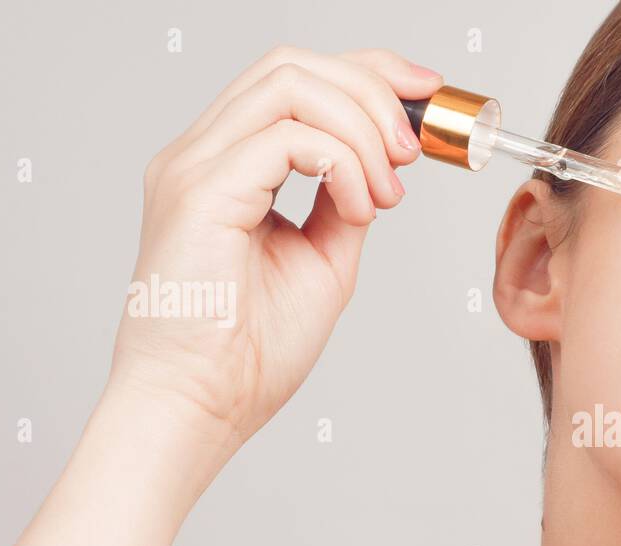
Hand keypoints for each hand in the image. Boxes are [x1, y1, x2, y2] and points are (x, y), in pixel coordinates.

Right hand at [108, 46, 442, 463]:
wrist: (202, 405)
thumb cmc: (248, 352)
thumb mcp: (323, 261)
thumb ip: (345, 206)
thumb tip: (380, 170)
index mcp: (224, 165)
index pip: (294, 78)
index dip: (368, 71)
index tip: (426, 94)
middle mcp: (201, 154)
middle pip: (293, 64)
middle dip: (373, 89)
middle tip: (412, 151)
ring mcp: (194, 168)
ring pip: (291, 84)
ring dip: (362, 127)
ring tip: (387, 190)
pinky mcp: (200, 193)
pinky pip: (289, 139)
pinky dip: (343, 163)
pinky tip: (359, 210)